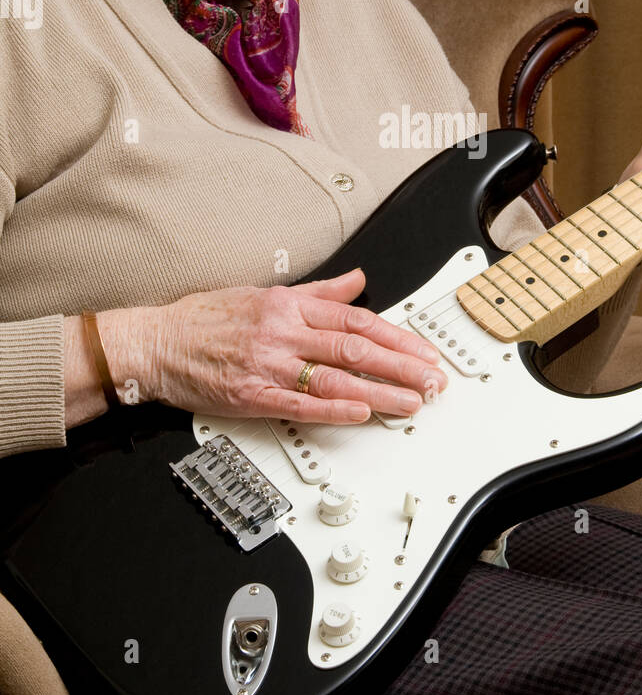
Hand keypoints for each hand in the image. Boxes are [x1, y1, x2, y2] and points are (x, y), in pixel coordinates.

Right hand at [147, 268, 447, 423]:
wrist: (156, 343)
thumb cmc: (206, 319)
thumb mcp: (266, 292)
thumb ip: (318, 292)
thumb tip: (357, 281)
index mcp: (289, 305)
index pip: (356, 321)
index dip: (397, 337)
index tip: (424, 351)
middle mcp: (283, 332)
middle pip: (355, 349)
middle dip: (400, 366)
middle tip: (432, 381)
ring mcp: (267, 364)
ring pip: (334, 378)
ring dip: (378, 392)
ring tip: (410, 403)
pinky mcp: (250, 395)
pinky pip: (299, 404)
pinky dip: (333, 409)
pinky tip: (361, 413)